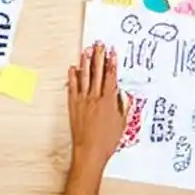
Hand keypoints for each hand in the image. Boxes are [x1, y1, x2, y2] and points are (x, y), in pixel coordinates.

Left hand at [67, 42, 124, 172]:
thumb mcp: (121, 123)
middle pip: (98, 73)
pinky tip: (73, 68)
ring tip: (87, 51)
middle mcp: (95, 98)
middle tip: (99, 45)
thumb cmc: (107, 140)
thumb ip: (122, 106)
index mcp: (109, 101)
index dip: (112, 63)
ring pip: (85, 77)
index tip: (112, 52)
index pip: (111, 77)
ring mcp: (83, 100)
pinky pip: (73, 87)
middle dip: (99, 57)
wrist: (89, 150)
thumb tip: (121, 93)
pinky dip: (73, 77)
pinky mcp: (73, 105)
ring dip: (86, 63)